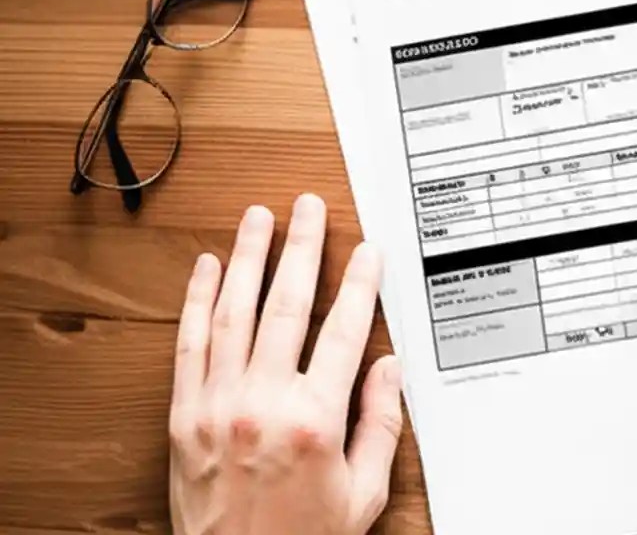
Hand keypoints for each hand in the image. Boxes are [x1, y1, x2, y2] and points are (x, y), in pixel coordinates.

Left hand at [168, 194, 402, 534]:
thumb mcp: (363, 492)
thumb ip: (380, 425)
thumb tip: (387, 370)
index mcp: (315, 420)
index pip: (343, 331)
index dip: (359, 284)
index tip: (366, 252)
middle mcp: (263, 404)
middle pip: (286, 306)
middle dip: (300, 249)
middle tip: (306, 208)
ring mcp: (217, 405)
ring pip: (234, 313)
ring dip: (247, 258)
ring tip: (257, 219)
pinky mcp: (183, 416)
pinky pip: (191, 345)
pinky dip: (198, 302)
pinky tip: (207, 269)